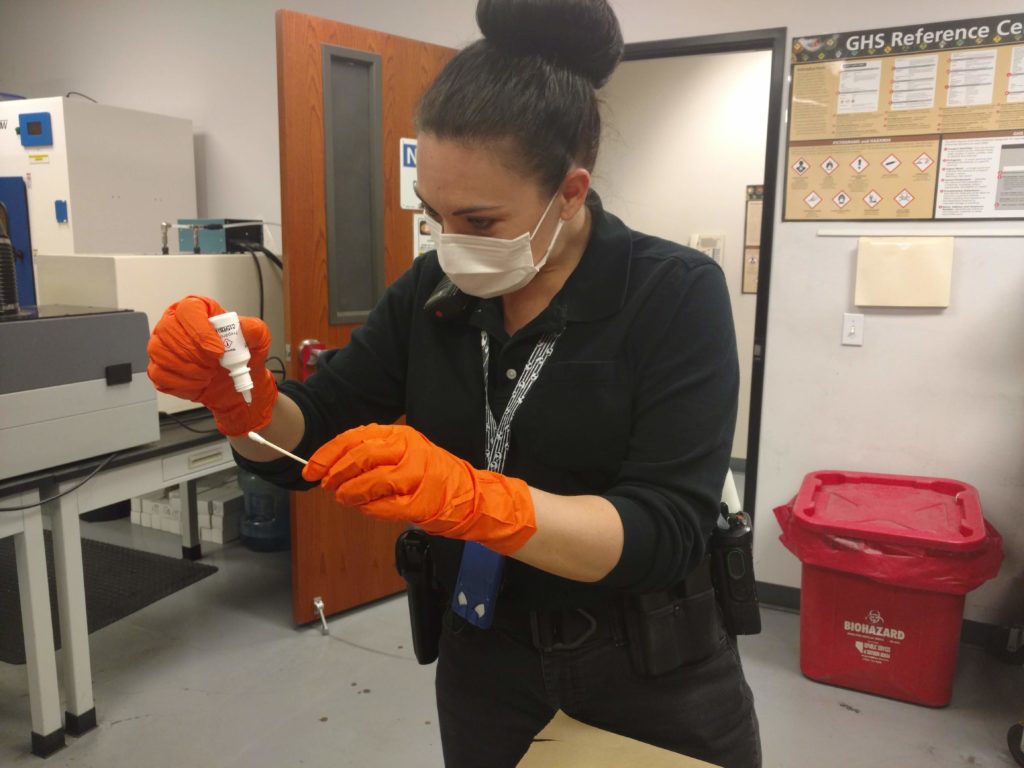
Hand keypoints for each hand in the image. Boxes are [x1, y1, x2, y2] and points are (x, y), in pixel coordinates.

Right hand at [146, 295, 277, 435]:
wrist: (234, 383)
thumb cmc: (242, 356)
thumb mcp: (257, 338)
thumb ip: (252, 328)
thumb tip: (242, 326)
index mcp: (197, 310)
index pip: (188, 310)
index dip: (201, 331)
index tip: (218, 351)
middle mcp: (174, 323)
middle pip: (169, 331)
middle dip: (194, 353)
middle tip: (213, 365)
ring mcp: (162, 345)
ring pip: (161, 353)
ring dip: (189, 369)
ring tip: (208, 374)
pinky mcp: (158, 367)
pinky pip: (159, 374)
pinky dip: (182, 383)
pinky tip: (198, 382)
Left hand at [302, 424, 536, 554]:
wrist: (468, 495)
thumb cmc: (428, 475)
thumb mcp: (400, 453)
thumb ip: (369, 455)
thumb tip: (329, 466)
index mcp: (399, 434)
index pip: (355, 437)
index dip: (328, 454)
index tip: (310, 469)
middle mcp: (409, 449)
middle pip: (362, 456)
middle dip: (337, 473)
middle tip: (327, 486)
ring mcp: (418, 473)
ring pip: (373, 481)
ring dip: (351, 493)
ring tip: (344, 499)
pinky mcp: (423, 499)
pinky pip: (387, 505)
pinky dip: (370, 509)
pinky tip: (365, 509)